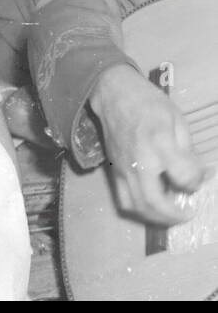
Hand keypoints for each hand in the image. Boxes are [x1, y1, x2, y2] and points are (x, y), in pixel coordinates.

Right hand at [90, 64, 206, 224]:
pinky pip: (124, 199)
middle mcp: (139, 160)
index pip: (183, 177)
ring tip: (172, 212)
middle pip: (154, 202)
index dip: (196, 182)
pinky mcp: (114, 170)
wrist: (114, 94)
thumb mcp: (177, 120)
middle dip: (176, 215)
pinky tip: (154, 203)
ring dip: (157, 217)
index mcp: (159, 143)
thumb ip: (188, 150)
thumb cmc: (149, 103)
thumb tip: (198, 175)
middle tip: (189, 212)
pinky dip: (141, 209)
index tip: (199, 177)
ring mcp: (123, 167)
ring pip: (137, 206)